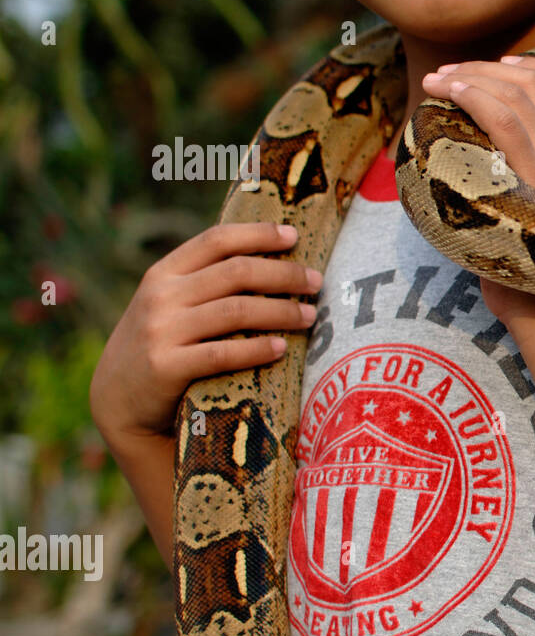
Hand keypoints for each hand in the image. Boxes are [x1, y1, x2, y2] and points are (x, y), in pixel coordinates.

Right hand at [89, 222, 321, 446]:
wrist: (116, 401)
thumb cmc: (159, 346)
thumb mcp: (168, 305)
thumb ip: (203, 284)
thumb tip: (270, 261)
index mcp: (164, 273)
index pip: (217, 240)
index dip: (258, 234)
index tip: (293, 236)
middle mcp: (161, 296)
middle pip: (236, 272)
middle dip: (284, 274)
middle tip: (316, 282)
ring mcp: (161, 331)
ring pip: (236, 310)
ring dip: (281, 311)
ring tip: (309, 316)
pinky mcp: (165, 368)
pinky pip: (222, 354)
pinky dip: (257, 349)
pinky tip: (282, 348)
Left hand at [421, 54, 534, 321]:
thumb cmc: (522, 260)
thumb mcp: (531, 208)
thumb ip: (517, 175)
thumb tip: (472, 154)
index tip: (504, 63)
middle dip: (486, 67)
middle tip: (447, 73)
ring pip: (517, 91)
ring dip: (471, 76)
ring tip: (436, 81)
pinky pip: (504, 117)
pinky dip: (473, 94)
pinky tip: (449, 93)